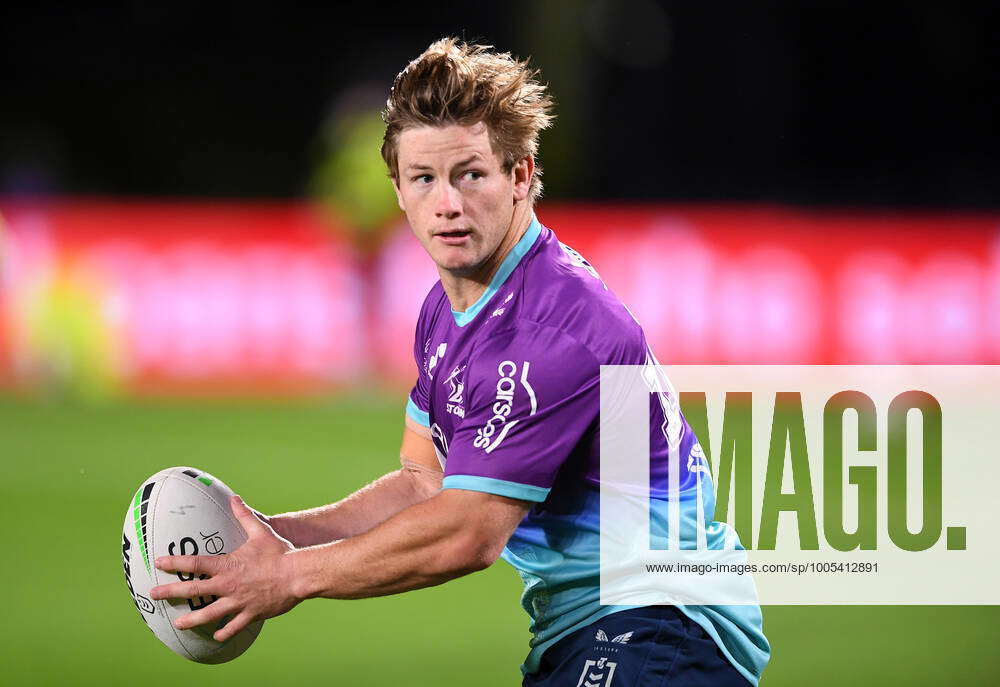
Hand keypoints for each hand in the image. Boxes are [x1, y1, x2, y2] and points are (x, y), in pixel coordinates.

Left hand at [151, 494, 301, 640]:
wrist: (298, 575)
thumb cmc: (279, 553)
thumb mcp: (261, 531)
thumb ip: (244, 516)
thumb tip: (234, 498)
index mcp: (227, 566)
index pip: (194, 564)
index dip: (174, 562)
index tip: (158, 563)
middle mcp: (228, 586)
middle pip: (193, 591)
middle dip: (171, 592)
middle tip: (154, 595)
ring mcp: (238, 602)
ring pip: (208, 614)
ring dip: (191, 620)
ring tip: (177, 624)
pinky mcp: (251, 614)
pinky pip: (233, 626)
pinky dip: (224, 632)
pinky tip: (216, 636)